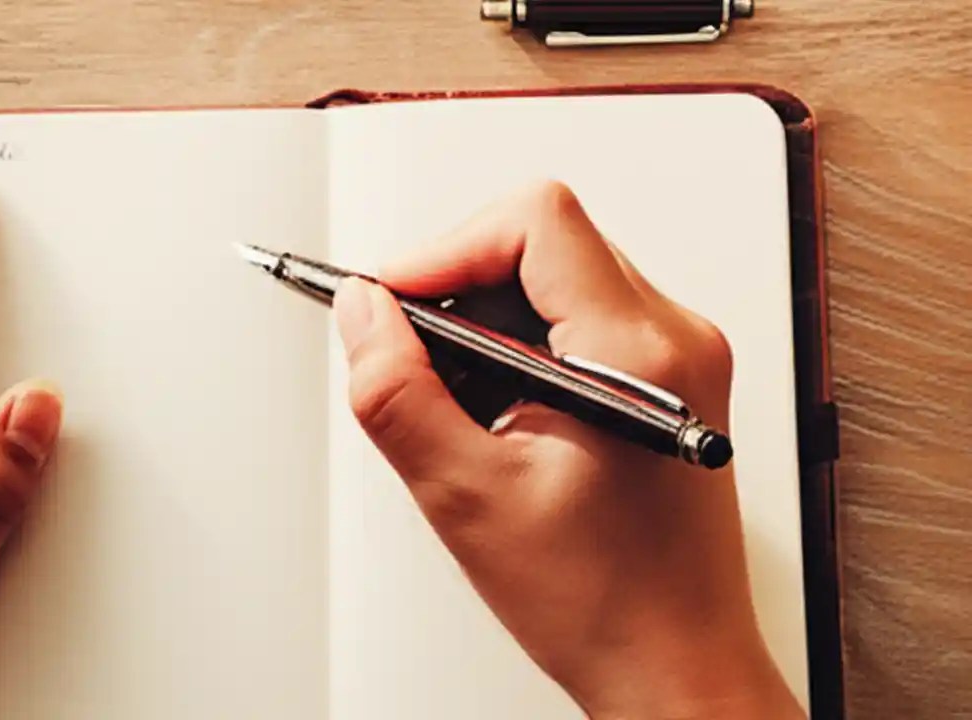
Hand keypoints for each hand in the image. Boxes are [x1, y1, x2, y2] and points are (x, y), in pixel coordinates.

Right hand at [333, 182, 803, 719]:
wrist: (674, 664)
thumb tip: (361, 311)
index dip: (446, 249)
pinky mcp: (665, 377)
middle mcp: (674, 337)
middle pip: (542, 241)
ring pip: (554, 277)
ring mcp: (677, 355)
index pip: (536, 222)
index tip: (392, 300)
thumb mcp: (467, 496)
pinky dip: (517, 346)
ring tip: (457, 401)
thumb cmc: (603, 601)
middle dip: (458, 286)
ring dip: (485, 320)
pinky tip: (497, 413)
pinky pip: (576, 318)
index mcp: (639, 352)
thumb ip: (398, 391)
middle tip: (408, 353)